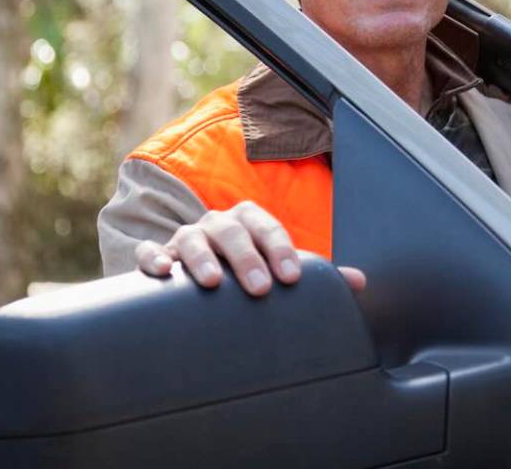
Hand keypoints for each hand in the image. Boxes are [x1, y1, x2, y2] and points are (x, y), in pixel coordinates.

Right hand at [135, 200, 366, 295]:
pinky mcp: (158, 257)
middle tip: (260, 288)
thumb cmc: (249, 273)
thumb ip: (318, 276)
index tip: (292, 278)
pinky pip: (150, 252)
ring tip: (210, 282)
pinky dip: (154, 258)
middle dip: (246, 257)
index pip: (268, 227)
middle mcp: (218, 225)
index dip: (280, 249)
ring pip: (191, 237)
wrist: (202, 275)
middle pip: (231, 230)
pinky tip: (164, 273)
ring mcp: (186, 238)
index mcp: (250, 222)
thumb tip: (359, 282)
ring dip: (201, 257)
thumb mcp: (279, 270)